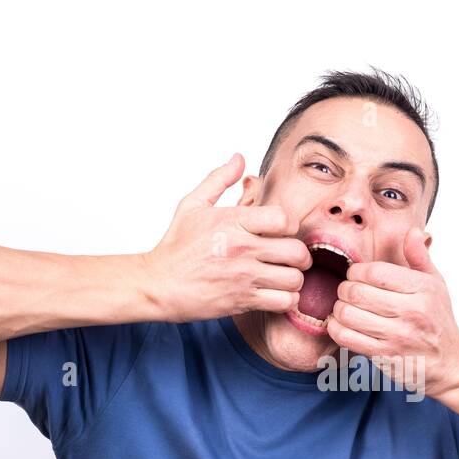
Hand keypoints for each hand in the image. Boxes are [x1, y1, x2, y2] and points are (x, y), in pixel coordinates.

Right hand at [142, 154, 310, 322]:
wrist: (158, 284)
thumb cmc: (176, 246)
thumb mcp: (192, 205)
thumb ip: (219, 180)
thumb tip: (239, 158)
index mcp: (233, 222)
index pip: (284, 218)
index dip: (290, 225)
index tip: (283, 232)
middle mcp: (242, 248)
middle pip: (296, 251)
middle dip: (301, 255)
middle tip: (293, 258)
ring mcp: (244, 276)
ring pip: (294, 278)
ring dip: (295, 279)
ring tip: (285, 276)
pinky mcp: (242, 300)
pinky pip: (283, 301)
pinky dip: (286, 299)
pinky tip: (277, 293)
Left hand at [326, 227, 458, 398]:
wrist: (450, 364)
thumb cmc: (439, 321)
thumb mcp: (436, 285)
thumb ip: (420, 257)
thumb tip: (413, 232)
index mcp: (422, 289)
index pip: (375, 272)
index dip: (357, 271)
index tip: (356, 276)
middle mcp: (412, 312)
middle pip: (357, 292)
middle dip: (344, 289)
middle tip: (346, 292)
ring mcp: (398, 336)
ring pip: (348, 315)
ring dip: (338, 309)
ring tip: (343, 307)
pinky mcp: (385, 356)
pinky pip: (347, 338)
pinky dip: (336, 329)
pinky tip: (341, 325)